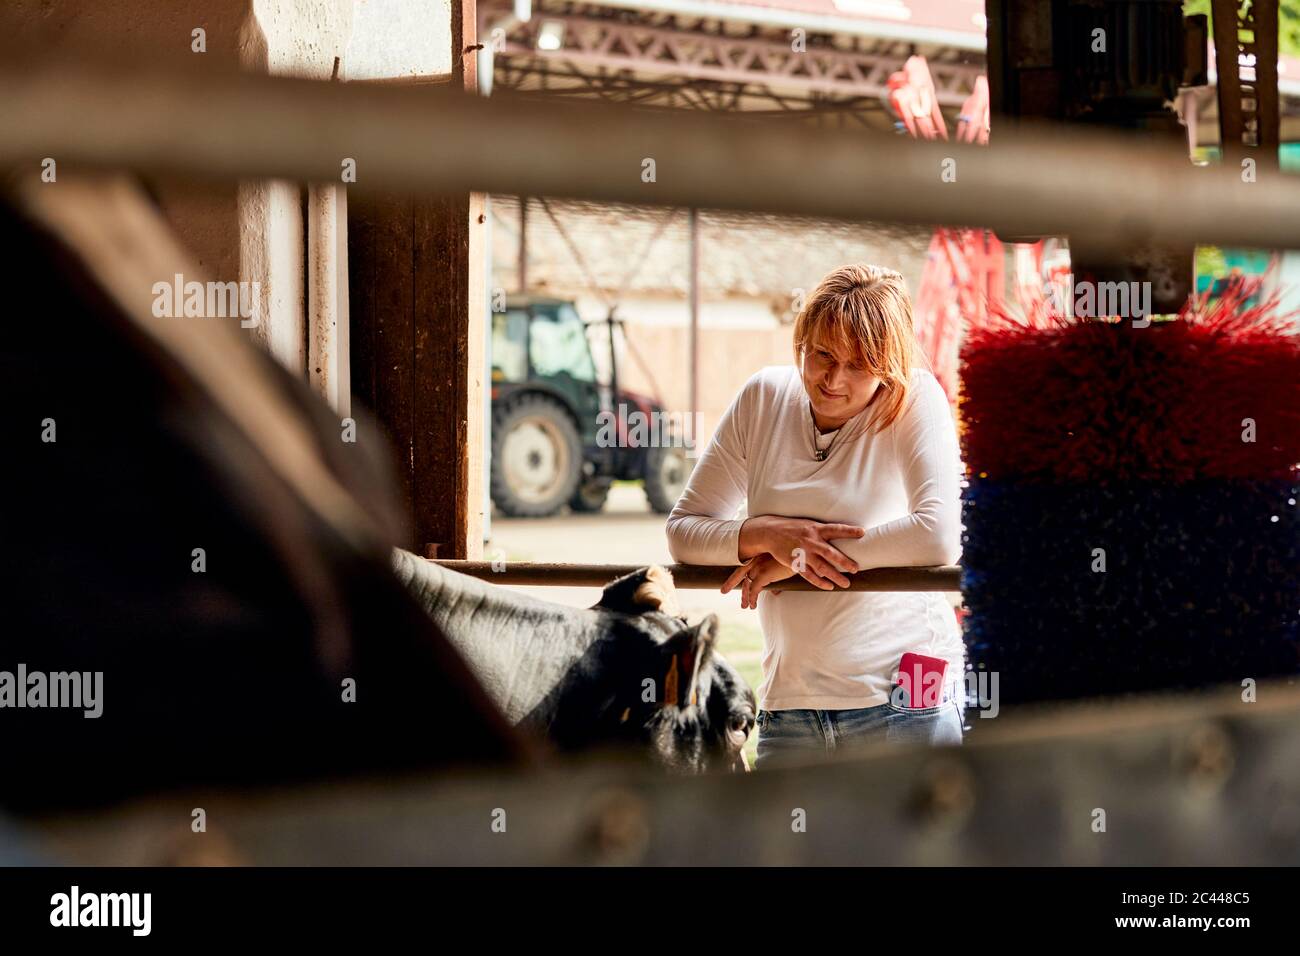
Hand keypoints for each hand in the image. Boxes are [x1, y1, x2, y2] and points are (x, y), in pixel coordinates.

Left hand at [721, 554, 795, 608]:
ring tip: (745, 605)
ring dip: (745, 596)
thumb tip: (775, 592)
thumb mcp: (782, 567)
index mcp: (759, 555)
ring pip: (747, 584)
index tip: (734, 580)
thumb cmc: (795, 558)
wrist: (801, 552)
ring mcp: (759, 567)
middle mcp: (757, 560)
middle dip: (732, 582)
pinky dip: (752, 599)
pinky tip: (752, 605)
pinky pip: (754, 590)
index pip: (744, 564)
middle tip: (724, 590)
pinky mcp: (764, 575)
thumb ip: (775, 579)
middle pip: (740, 573)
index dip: (738, 573)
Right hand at [738, 515, 863, 589]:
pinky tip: (828, 586)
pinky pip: (809, 575)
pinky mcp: (795, 563)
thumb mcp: (808, 524)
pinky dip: (819, 582)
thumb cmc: (793, 527)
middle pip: (831, 553)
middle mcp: (811, 541)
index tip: (862, 533)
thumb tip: (840, 533)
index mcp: (816, 529)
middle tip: (856, 569)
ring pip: (822, 567)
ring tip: (846, 584)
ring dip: (835, 577)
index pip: (836, 529)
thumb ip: (823, 530)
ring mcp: (803, 553)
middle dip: (845, 561)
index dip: (849, 531)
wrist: (771, 532)